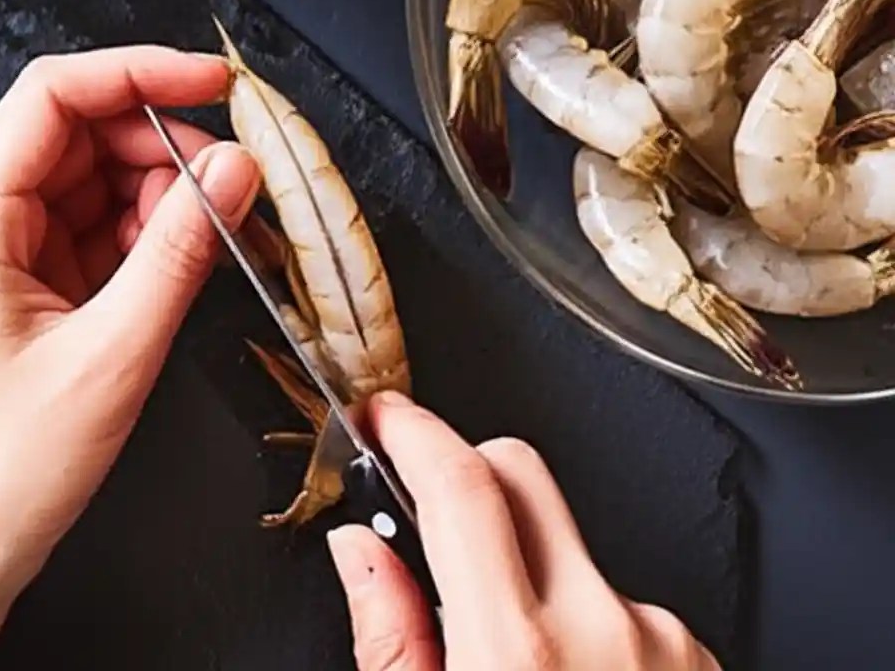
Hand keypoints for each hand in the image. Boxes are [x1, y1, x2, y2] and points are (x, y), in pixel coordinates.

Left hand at [0, 45, 260, 668]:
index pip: (54, 97)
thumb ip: (177, 253)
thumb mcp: (110, 355)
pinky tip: (186, 266)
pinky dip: (145, 242)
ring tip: (218, 238)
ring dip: (160, 199)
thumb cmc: (0, 470)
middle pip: (80, 137)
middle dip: (162, 148)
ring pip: (93, 187)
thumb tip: (231, 172)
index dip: (137, 75)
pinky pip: (94, 238)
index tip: (213, 86)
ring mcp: (4, 261)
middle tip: (232, 185)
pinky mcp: (28, 296)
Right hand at [327, 392, 720, 669]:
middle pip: (522, 474)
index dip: (411, 433)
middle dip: (466, 474)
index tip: (385, 418)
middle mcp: (604, 629)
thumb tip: (361, 552)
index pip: (460, 487)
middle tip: (435, 521)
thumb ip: (391, 641)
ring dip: (533, 569)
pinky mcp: (701, 658)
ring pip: (575, 544)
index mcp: (517, 653)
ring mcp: (664, 640)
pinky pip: (625, 598)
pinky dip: (590, 620)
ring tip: (522, 662)